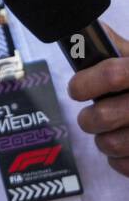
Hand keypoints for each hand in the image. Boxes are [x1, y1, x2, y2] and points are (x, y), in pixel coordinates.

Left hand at [68, 24, 128, 177]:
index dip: (85, 83)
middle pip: (102, 116)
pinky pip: (126, 166)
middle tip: (92, 117)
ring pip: (110, 144)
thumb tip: (86, 34)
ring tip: (111, 133)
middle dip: (89, 118)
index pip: (112, 74)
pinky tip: (126, 149)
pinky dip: (119, 161)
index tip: (77, 89)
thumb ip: (119, 49)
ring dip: (103, 140)